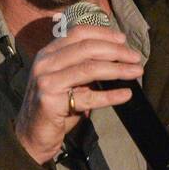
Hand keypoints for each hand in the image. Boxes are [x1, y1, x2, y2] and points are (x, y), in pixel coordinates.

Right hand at [14, 23, 143, 165]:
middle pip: (87, 48)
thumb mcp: (68, 81)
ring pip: (90, 69)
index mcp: (48, 53)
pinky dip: (110, 95)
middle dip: (116, 51)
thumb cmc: (54, 109)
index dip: (103, 33)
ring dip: (118, 69)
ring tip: (136, 72)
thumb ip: (85, 67)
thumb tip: (118, 57)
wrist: (32, 136)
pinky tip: (126, 95)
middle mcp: (45, 63)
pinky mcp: (50, 101)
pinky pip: (88, 97)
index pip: (78, 33)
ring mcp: (46, 81)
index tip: (123, 40)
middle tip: (136, 58)